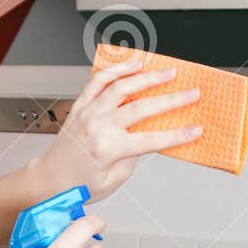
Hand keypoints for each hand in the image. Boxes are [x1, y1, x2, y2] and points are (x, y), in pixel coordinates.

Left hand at [34, 54, 203, 201]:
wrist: (51, 177)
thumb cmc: (80, 184)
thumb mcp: (113, 179)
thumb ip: (132, 156)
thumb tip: (147, 134)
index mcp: (109, 149)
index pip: (151, 140)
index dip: (177, 135)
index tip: (196, 129)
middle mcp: (98, 126)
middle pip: (142, 108)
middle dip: (172, 99)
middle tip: (192, 92)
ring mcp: (89, 112)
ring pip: (122, 87)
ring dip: (148, 77)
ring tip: (168, 72)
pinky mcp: (81, 104)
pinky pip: (99, 80)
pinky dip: (117, 69)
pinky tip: (134, 63)